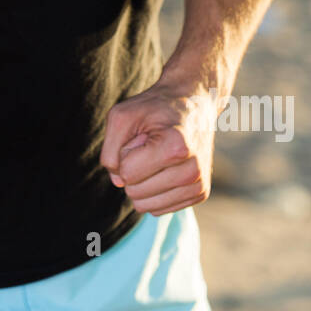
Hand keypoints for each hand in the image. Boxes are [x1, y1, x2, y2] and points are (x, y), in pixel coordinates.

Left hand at [99, 80, 216, 214]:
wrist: (194, 102)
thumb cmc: (154, 108)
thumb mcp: (122, 116)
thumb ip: (110, 150)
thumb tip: (119, 182)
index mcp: (176, 147)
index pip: (127, 174)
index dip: (124, 154)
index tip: (141, 136)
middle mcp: (192, 169)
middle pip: (135, 193)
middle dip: (133, 169)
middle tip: (150, 146)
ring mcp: (199, 183)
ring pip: (146, 206)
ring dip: (143, 182)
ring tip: (157, 156)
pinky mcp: (200, 193)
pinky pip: (159, 209)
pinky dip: (154, 191)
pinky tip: (166, 168)